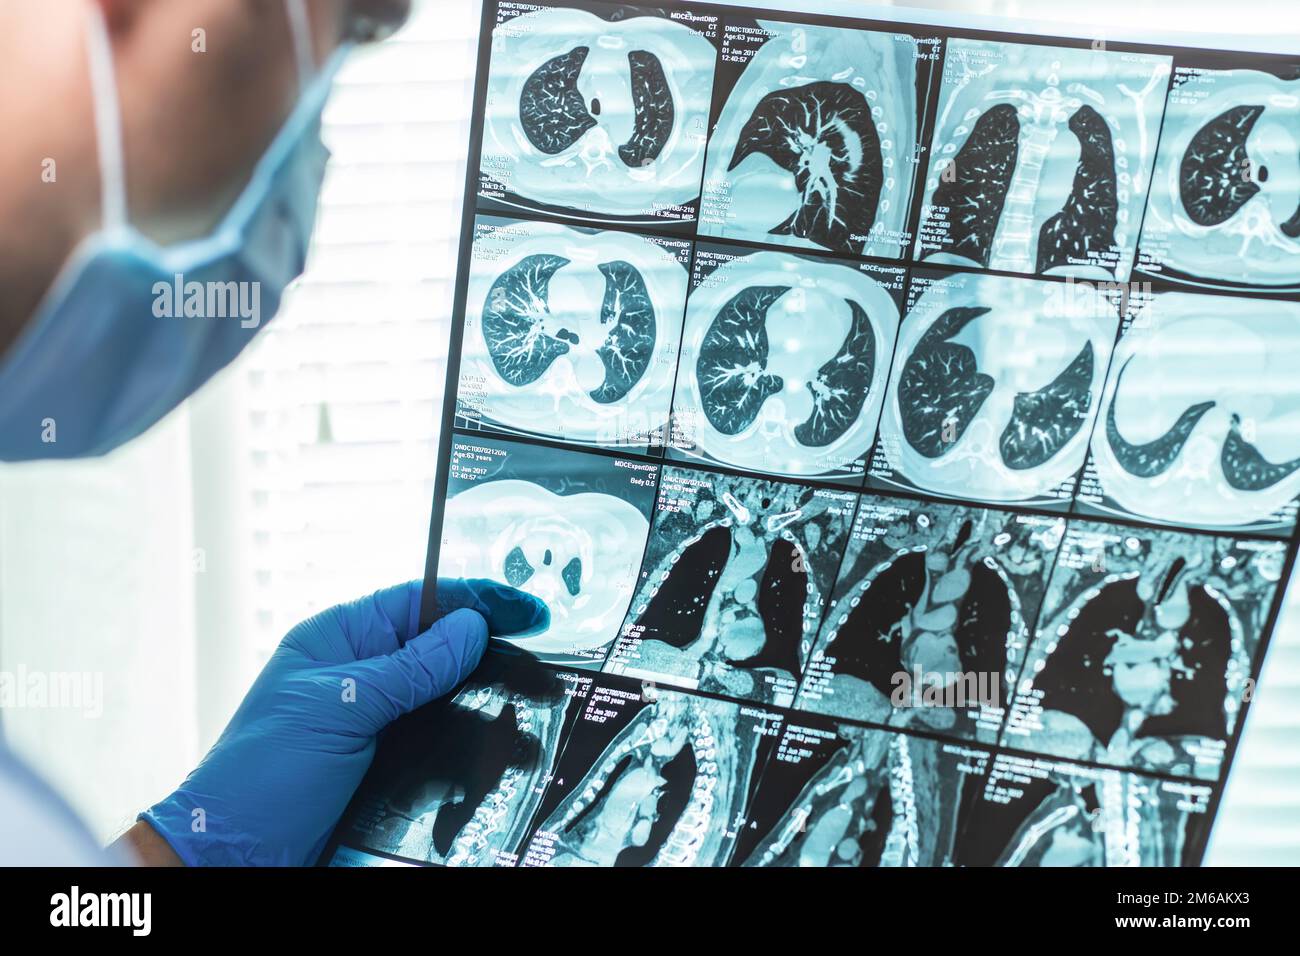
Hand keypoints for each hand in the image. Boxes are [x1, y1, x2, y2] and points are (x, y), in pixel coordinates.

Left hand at [135, 578, 546, 865]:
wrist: (234, 858)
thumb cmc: (258, 776)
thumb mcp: (340, 708)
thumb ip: (410, 668)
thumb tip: (471, 628)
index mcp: (338, 640)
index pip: (417, 602)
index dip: (474, 600)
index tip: (526, 608)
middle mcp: (358, 676)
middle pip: (438, 650)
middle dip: (488, 654)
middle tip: (540, 661)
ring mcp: (372, 723)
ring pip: (443, 700)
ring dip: (483, 705)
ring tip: (528, 709)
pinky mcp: (383, 768)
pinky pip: (437, 747)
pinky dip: (467, 750)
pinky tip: (495, 752)